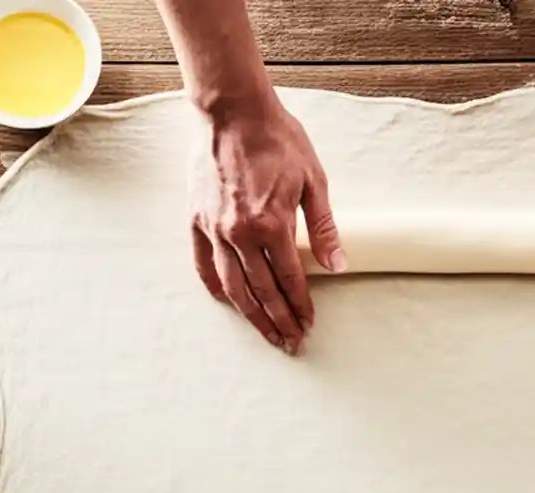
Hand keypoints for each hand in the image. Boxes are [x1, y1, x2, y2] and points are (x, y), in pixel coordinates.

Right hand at [190, 87, 343, 354]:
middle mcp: (240, 233)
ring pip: (232, 285)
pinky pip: (202, 262)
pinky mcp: (196, 217)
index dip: (301, 305)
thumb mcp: (313, 180)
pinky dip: (214, 285)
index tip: (310, 324)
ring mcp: (214, 227)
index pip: (290, 279)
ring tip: (265, 333)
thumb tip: (338, 265)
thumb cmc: (277, 140)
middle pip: (261, 291)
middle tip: (291, 342)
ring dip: (250, 314)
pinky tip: (226, 301)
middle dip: (278, 320)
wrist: (232, 110)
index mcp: (272, 225)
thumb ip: (324, 228)